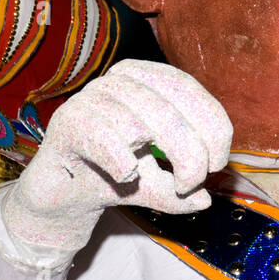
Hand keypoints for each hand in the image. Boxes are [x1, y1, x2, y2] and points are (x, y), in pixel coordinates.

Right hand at [0, 59, 231, 255]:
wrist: (61, 196)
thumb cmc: (112, 178)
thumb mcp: (157, 185)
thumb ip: (181, 189)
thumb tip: (205, 200)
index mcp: (146, 80)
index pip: (188, 88)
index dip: (213, 126)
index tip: (217, 164)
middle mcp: (118, 80)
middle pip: (169, 110)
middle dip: (191, 154)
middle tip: (190, 185)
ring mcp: (89, 97)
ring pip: (140, 124)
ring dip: (158, 165)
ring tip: (156, 184)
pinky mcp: (66, 121)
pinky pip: (106, 137)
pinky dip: (122, 163)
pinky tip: (125, 176)